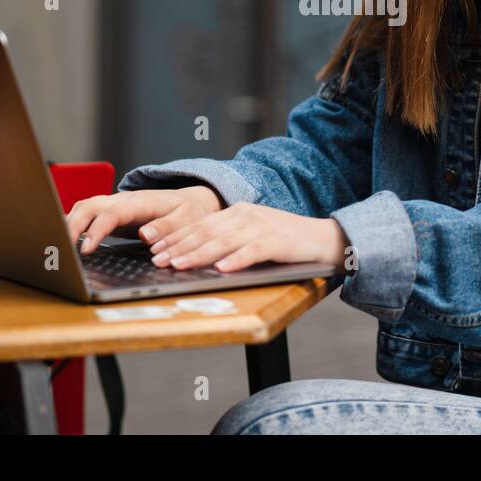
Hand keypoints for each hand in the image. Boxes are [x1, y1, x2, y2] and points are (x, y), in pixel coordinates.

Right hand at [66, 185, 224, 254]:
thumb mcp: (187, 220)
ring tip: (58, 246)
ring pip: (84, 207)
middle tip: (62, 250)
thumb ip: (167, 228)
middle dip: (72, 225)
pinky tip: (65, 241)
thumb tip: (145, 236)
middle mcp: (125, 200)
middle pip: (90, 206)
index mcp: (141, 203)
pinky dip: (73, 223)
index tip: (86, 249)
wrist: (193, 200)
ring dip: (69, 223)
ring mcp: (116, 204)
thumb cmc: (190, 212)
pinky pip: (87, 213)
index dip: (96, 231)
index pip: (112, 214)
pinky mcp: (112, 212)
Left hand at [148, 202, 349, 272]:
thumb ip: (228, 239)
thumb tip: (198, 254)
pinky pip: (253, 251)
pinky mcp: (278, 242)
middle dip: (180, 246)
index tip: (156, 249)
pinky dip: (236, 260)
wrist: (324, 238)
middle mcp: (246, 216)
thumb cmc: (286, 241)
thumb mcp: (252, 234)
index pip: (200, 225)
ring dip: (199, 254)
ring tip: (180, 265)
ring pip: (224, 241)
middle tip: (158, 260)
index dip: (177, 237)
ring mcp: (262, 227)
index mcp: (237, 212)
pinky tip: (222, 269)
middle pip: (206, 232)